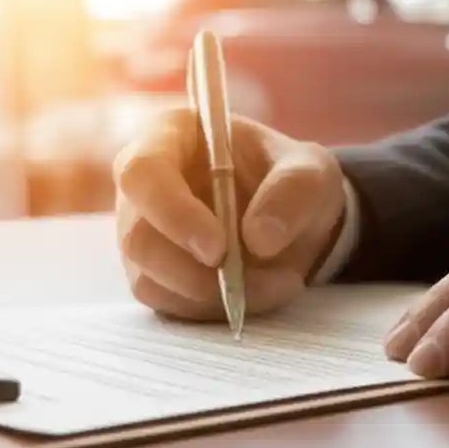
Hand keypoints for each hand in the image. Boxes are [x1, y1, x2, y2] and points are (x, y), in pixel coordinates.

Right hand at [114, 107, 345, 319]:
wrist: (291, 219)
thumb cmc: (290, 180)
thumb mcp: (311, 172)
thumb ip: (292, 191)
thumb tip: (258, 239)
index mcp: (168, 138)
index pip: (142, 173)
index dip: (173, 213)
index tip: (218, 249)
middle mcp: (143, 188)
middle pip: (137, 237)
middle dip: (194, 271)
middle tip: (251, 280)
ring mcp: (143, 233)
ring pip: (149, 278)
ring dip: (212, 294)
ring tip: (276, 284)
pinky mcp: (153, 275)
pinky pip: (166, 303)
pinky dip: (212, 309)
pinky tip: (254, 294)